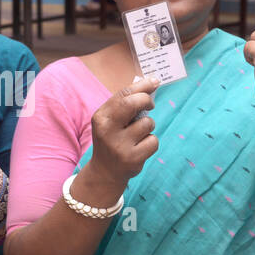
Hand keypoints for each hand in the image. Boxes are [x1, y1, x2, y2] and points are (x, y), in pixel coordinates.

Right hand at [82, 75, 160, 191]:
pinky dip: (151, 142)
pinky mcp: (132, 158)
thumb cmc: (112, 139)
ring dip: (149, 126)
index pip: (123, 95)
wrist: (105, 172)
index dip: (142, 86)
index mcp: (100, 117)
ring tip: (139, 134)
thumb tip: (150, 84)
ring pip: (147, 123)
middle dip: (146, 100)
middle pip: (132, 104)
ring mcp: (119, 145)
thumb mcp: (110, 121)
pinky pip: (153, 141)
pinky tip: (141, 147)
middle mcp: (107, 130)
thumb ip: (125, 105)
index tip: (154, 82)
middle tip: (151, 104)